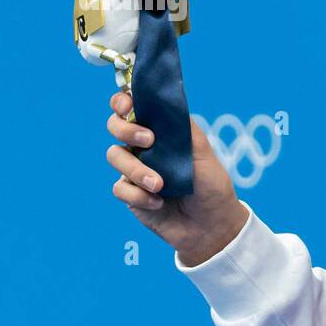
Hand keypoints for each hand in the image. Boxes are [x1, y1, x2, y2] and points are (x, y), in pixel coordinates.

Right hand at [104, 91, 247, 266]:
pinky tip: (158, 203)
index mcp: (159, 130)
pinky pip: (120, 188)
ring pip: (115, 156)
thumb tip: (162, 103)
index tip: (128, 106)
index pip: (131, 107)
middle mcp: (142, 146)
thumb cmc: (210, 184)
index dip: (122, 100)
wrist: (211, 225)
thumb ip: (182, 126)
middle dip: (126, 129)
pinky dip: (139, 195)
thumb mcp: (203, 151)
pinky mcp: (130, 194)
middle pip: (115, 125)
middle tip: (149, 141)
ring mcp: (133, 170)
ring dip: (136, 169)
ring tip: (160, 185)